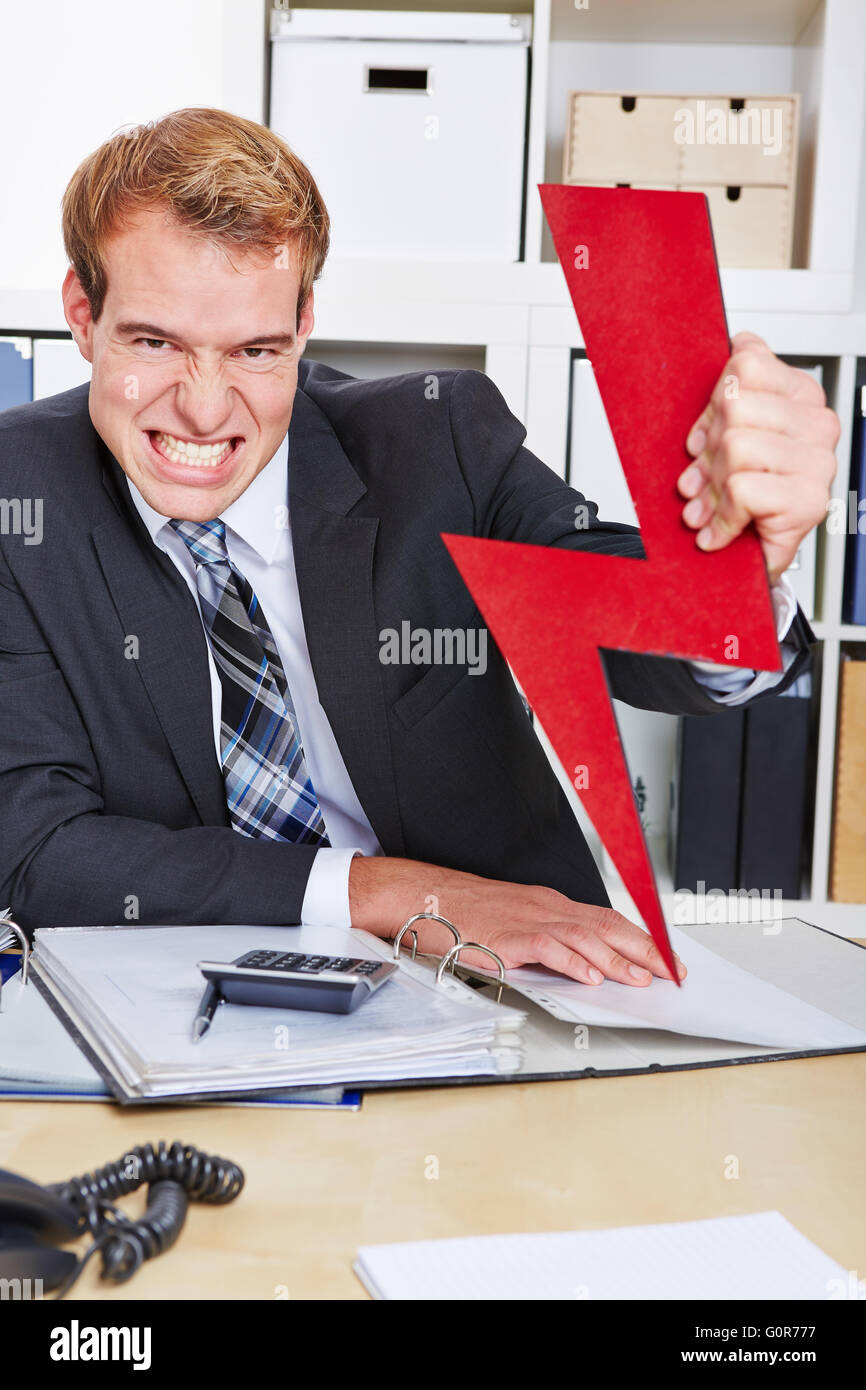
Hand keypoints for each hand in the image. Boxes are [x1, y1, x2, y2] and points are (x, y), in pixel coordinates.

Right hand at [348, 856, 684, 985]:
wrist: (420, 896)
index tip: (665, 957)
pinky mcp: (507, 935)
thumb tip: (578, 967)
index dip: (641, 939)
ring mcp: (527, 918)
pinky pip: (549, 946)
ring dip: (618, 959)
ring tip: (642, 979)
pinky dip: (574, 961)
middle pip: (607, 924)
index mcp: (548, 904)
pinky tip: (592, 976)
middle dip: (645, 949)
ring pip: (585, 935)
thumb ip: (544, 942)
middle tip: (672, 971)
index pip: (607, 919)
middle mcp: (545, 906)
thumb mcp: (511, 923)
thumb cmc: (459, 912)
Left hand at [676, 331, 838, 584]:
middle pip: (735, 406)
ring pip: (737, 446)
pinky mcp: (809, 502)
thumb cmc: (742, 494)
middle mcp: (818, 424)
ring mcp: (819, 463)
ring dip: (712, 487)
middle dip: (707, 452)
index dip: (710, 407)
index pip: (745, 365)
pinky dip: (722, 516)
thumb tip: (736, 342)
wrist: (751, 560)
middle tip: (701, 482)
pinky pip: (744, 490)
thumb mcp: (729, 429)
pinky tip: (720, 530)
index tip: (703, 441)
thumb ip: (736, 382)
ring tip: (708, 507)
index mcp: (802, 395)